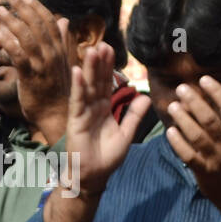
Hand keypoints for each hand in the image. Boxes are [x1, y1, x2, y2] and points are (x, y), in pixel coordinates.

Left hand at [0, 0, 71, 138]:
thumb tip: (64, 20)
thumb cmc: (59, 89)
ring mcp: (42, 65)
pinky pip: (17, 54)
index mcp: (61, 49)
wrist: (58, 115)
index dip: (37, 7)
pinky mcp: (30, 76)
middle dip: (22, 8)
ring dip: (11, 21)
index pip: (50, 22)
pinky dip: (7, 41)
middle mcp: (53, 54)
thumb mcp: (63, 62)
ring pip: (26, 37)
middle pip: (37, 25)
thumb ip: (63, 41)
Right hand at [64, 43, 149, 194]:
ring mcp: (83, 112)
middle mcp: (92, 106)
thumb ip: (134, 115)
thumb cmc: (107, 157)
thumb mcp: (126, 133)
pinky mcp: (75, 120)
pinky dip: (77, 85)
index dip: (109, 67)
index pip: (107, 83)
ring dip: (88, 68)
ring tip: (91, 50)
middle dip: (100, 62)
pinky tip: (77, 71)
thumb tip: (145, 96)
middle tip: (103, 44)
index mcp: (104, 108)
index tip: (111, 49)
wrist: (93, 176)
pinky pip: (77, 100)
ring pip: (87, 86)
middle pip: (97, 80)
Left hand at [166, 78, 220, 208]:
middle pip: (210, 120)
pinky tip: (170, 131)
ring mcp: (216, 159)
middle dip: (195, 102)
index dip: (217, 92)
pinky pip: (188, 156)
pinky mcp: (203, 171)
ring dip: (183, 120)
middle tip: (181, 88)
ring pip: (197, 137)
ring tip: (172, 106)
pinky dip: (178, 143)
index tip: (203, 79)